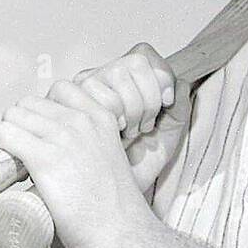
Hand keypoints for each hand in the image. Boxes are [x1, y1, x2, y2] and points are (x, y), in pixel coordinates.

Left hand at [0, 79, 157, 247]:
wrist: (122, 233)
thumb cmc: (117, 208)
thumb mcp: (111, 159)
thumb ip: (94, 148)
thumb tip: (67, 157)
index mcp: (101, 118)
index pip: (60, 90)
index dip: (41, 109)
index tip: (37, 131)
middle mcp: (81, 121)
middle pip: (29, 103)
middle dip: (18, 122)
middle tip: (17, 149)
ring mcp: (62, 138)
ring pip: (12, 115)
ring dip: (2, 133)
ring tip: (4, 155)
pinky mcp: (45, 159)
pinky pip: (4, 134)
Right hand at [72, 43, 192, 196]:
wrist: (116, 193)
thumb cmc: (136, 165)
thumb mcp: (168, 135)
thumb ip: (179, 107)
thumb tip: (180, 83)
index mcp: (123, 81)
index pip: (143, 54)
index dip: (161, 76)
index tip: (166, 104)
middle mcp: (101, 79)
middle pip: (132, 63)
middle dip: (147, 99)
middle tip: (142, 126)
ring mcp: (82, 89)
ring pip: (116, 74)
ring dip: (131, 109)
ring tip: (126, 132)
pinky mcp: (66, 103)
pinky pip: (99, 94)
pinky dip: (115, 116)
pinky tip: (113, 135)